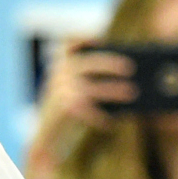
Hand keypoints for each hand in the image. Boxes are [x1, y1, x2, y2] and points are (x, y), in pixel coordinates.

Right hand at [30, 40, 134, 156]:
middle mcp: (58, 75)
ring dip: (114, 90)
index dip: (83, 38)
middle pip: (90, 63)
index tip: (101, 40)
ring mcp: (61, 90)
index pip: (69, 45)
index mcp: (60, 67)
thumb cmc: (67, 115)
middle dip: (111, 64)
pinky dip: (102, 117)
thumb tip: (128, 78)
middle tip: (131, 68)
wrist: (45, 140)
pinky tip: (112, 122)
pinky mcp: (65, 108)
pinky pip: (89, 110)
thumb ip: (93, 83)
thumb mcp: (75, 94)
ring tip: (132, 93)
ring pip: (93, 88)